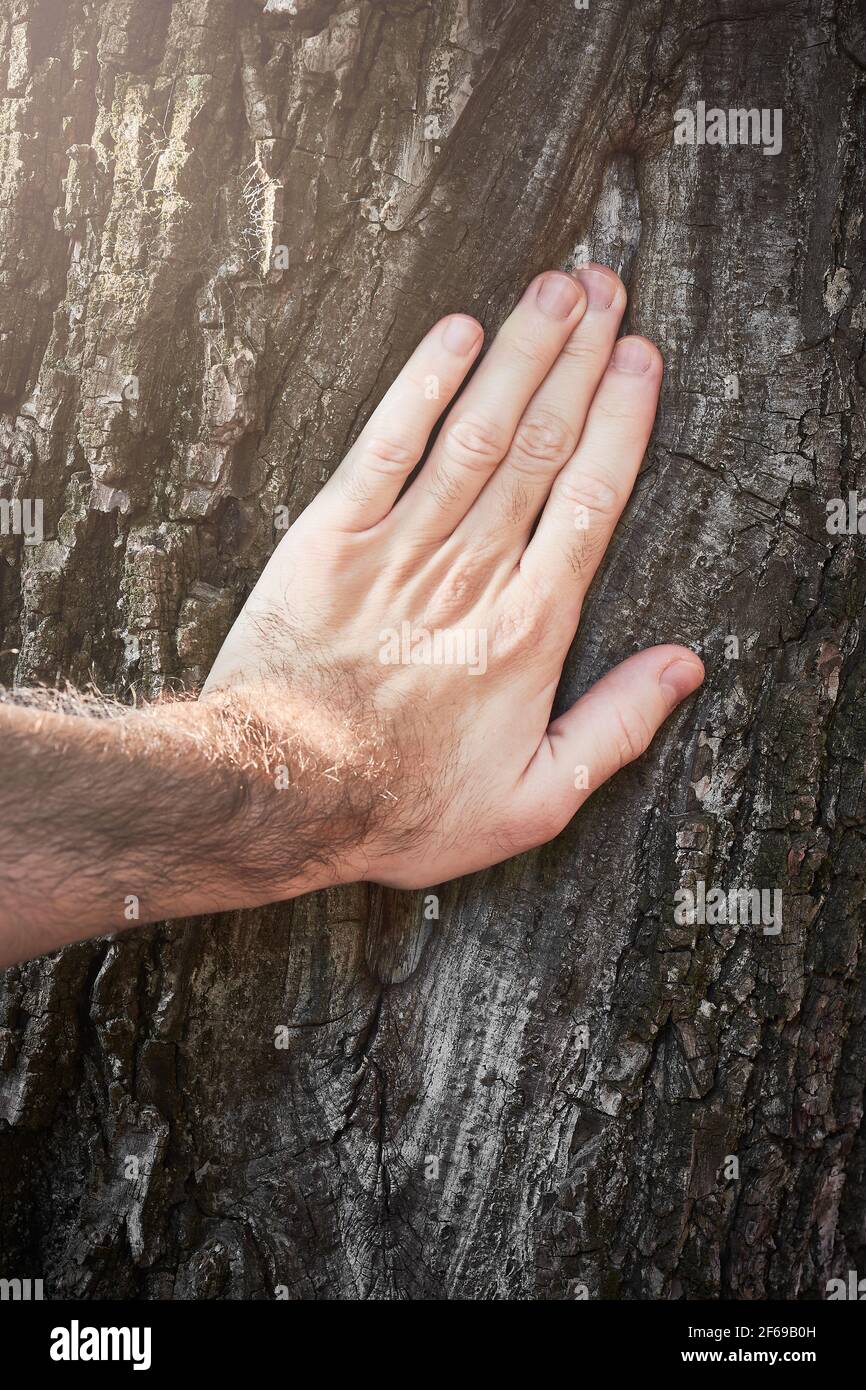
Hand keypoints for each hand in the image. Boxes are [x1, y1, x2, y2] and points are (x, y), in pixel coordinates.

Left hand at [203, 264, 703, 891]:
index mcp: (528, 631)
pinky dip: (423, 385)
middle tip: (608, 288)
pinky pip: (386, 446)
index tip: (641, 359)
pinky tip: (456, 334)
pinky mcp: (332, 539)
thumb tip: (684, 667)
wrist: (281, 793)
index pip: (591, 501)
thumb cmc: (405, 804)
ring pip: (478, 432)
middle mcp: (473, 574)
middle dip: (580, 359)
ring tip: (557, 287)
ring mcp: (400, 549)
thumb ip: (615, 728)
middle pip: (543, 446)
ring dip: (521, 353)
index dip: (621, 420)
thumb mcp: (533, 800)